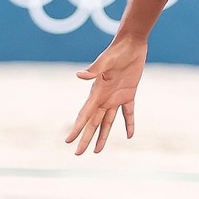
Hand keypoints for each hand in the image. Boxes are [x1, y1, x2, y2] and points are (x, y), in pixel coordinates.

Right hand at [66, 36, 145, 154]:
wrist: (130, 44)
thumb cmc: (116, 51)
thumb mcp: (105, 60)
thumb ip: (94, 69)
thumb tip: (79, 75)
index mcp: (96, 92)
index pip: (84, 115)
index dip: (77, 128)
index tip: (68, 141)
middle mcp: (103, 97)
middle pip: (93, 123)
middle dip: (85, 138)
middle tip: (78, 154)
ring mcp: (115, 97)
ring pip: (108, 121)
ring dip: (103, 136)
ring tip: (97, 151)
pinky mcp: (128, 94)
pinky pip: (128, 113)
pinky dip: (129, 123)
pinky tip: (129, 135)